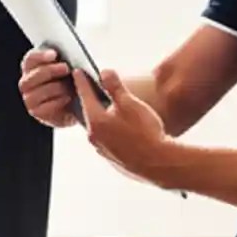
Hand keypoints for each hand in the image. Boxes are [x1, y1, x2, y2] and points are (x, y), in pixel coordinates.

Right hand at [18, 48, 79, 127]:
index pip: (30, 59)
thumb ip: (64, 60)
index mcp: (31, 67)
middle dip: (49, 71)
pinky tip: (67, 98)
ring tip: (69, 87)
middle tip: (66, 68)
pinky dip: (56, 102)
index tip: (54, 54)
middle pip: (32, 76)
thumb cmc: (71, 81)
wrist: (77, 105)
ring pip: (36, 93)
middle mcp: (27, 82)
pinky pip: (43, 108)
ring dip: (54, 88)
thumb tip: (70, 55)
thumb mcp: (68, 67)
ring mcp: (29, 98)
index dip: (40, 56)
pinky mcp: (37, 112)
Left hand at [71, 68, 170, 183]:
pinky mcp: (114, 159)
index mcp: (95, 121)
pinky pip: (109, 140)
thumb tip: (104, 72)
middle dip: (92, 100)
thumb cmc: (145, 132)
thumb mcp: (129, 103)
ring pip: (100, 128)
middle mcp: (94, 137)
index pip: (85, 96)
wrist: (160, 163)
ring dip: (104, 117)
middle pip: (90, 113)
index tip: (77, 72)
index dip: (81, 82)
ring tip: (112, 108)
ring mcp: (103, 150)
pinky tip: (124, 128)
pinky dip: (112, 131)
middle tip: (93, 89)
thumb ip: (114, 86)